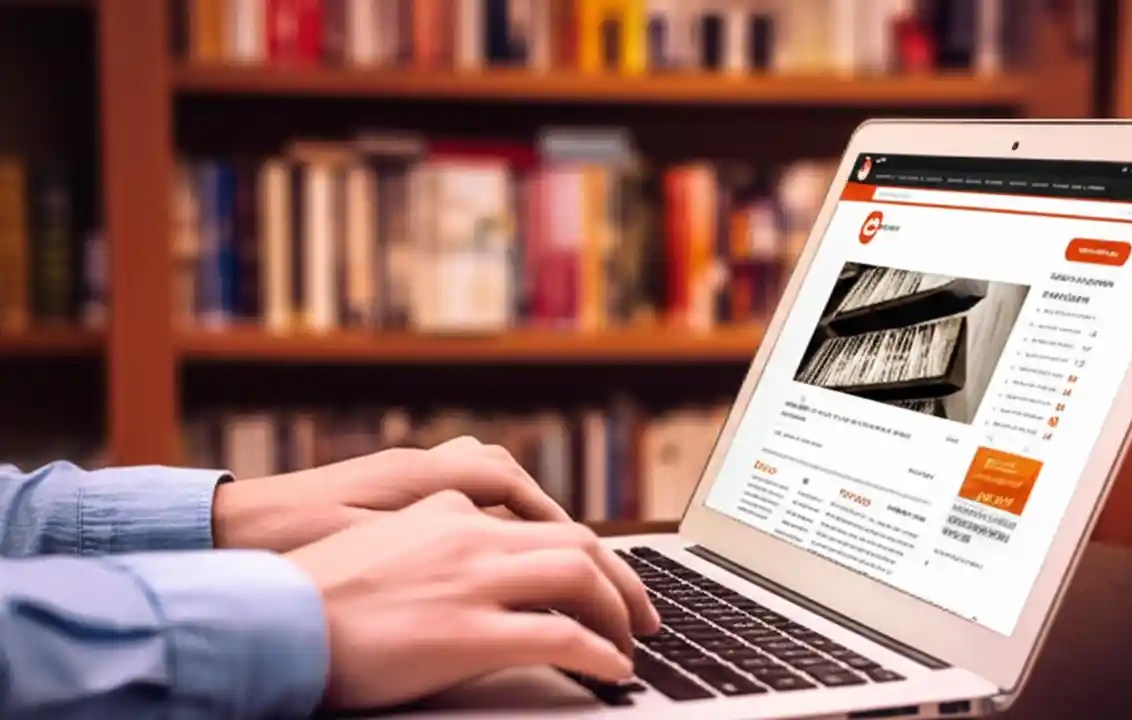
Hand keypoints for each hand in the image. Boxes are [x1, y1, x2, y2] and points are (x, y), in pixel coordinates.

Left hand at [213, 437, 569, 551]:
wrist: (225, 528)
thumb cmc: (285, 544)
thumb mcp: (366, 552)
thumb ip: (433, 544)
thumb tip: (493, 554)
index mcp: (417, 474)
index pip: (508, 482)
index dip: (550, 519)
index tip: (581, 556)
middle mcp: (416, 466)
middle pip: (504, 473)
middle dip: (546, 513)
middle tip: (575, 556)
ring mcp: (400, 477)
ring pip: (481, 476)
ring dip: (516, 508)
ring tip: (538, 549)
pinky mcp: (385, 495)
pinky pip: (454, 491)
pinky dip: (481, 512)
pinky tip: (481, 546)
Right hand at [286, 489, 661, 709]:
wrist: (266, 620)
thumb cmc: (313, 594)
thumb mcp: (380, 542)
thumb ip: (431, 539)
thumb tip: (464, 553)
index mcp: (449, 512)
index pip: (542, 524)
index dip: (586, 555)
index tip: (603, 580)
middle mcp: (470, 536)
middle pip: (578, 543)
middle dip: (622, 579)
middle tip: (643, 613)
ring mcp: (471, 582)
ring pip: (581, 578)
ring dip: (619, 613)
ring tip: (633, 643)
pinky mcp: (467, 633)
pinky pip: (562, 637)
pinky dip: (600, 653)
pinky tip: (611, 671)